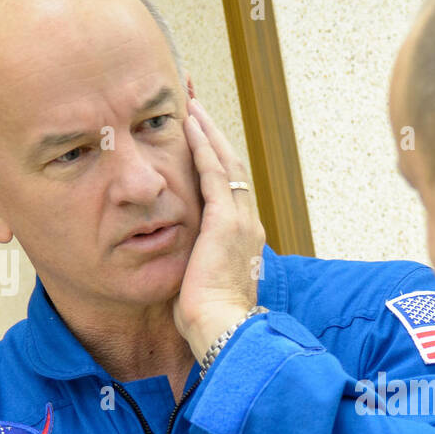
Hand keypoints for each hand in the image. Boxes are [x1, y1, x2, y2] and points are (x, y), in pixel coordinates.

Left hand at [174, 96, 263, 360]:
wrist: (224, 331)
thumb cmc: (212, 321)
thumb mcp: (205, 287)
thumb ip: (198, 267)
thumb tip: (186, 268)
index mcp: (244, 238)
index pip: (230, 187)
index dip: (215, 157)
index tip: (200, 134)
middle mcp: (248, 223)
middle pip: (232, 165)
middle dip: (212, 132)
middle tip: (195, 102)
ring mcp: (240, 220)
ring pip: (226, 162)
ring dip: (207, 130)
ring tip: (192, 102)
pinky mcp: (225, 221)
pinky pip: (215, 173)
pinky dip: (203, 147)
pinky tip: (190, 125)